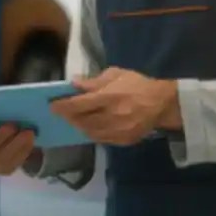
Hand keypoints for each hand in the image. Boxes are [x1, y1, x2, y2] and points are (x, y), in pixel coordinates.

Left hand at [50, 68, 179, 145]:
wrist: (163, 103)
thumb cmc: (137, 84)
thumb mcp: (116, 74)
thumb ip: (94, 81)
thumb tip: (74, 83)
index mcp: (110, 97)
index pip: (79, 105)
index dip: (63, 106)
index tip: (53, 105)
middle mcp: (112, 116)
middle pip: (82, 121)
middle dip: (69, 117)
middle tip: (61, 112)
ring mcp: (118, 131)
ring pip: (90, 133)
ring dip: (79, 126)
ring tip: (74, 119)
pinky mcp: (124, 140)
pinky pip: (102, 139)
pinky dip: (92, 133)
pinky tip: (89, 126)